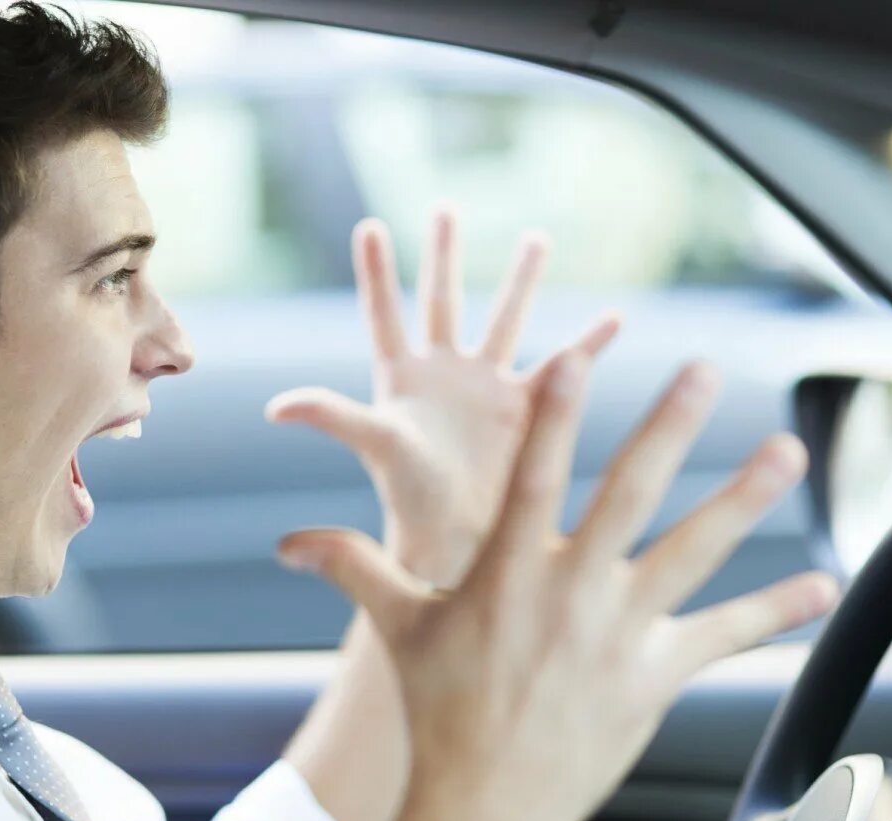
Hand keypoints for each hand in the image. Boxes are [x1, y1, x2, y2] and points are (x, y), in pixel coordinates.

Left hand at [265, 208, 618, 587]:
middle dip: (444, 255)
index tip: (367, 226)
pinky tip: (615, 317)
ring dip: (522, 280)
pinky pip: (565, 366)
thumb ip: (333, 417)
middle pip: (444, 300)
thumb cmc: (411, 497)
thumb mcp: (376, 446)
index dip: (376, 271)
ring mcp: (488, 390)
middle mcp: (446, 376)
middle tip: (446, 207)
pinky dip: (590, 343)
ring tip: (536, 238)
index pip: (385, 312)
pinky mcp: (528, 410)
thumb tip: (276, 407)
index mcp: (403, 378)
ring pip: (507, 320)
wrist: (460, 542)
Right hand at [276, 355, 838, 820]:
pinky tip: (822, 586)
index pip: (533, 475)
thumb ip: (351, 568)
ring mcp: (618, 635)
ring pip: (691, 553)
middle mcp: (569, 593)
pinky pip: (722, 635)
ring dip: (741, 500)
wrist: (482, 809)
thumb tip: (287, 540)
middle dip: (667, 427)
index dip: (555, 412)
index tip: (579, 356)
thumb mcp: (397, 631)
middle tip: (703, 371)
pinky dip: (773, 610)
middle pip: (628, 495)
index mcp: (506, 572)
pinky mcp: (655, 677)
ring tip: (786, 452)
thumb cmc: (440, 713)